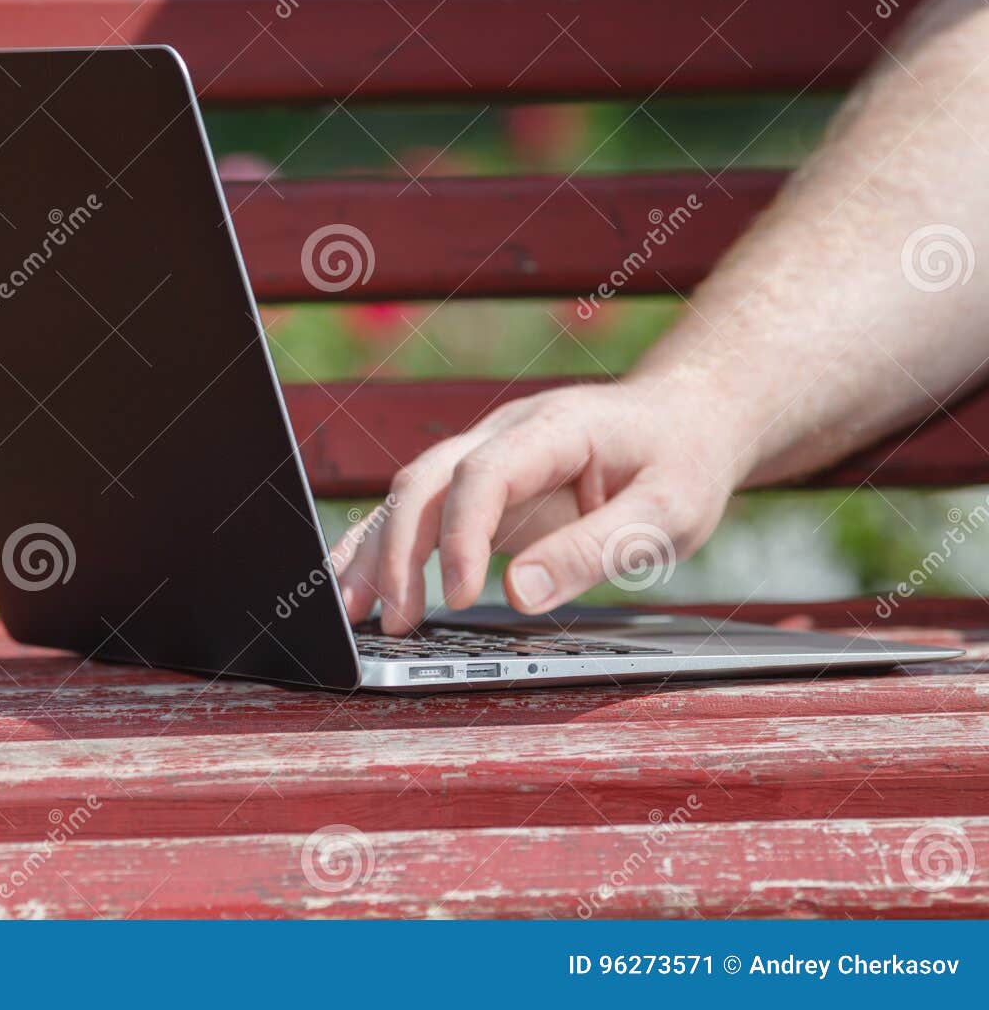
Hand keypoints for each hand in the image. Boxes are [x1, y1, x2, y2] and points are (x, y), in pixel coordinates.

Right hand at [329, 378, 752, 633]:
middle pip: (426, 482)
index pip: (482, 475)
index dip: (462, 536)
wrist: (686, 418)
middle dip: (400, 551)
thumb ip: (595, 550)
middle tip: (396, 621)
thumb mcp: (667, 513)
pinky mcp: (477, 488)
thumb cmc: (681, 461)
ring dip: (377, 551)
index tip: (462, 598)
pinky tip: (361, 587)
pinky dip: (386, 548)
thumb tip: (519, 594)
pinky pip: (419, 512)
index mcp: (552, 429)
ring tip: (354, 612)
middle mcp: (503, 435)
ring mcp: (484, 458)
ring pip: (409, 494)